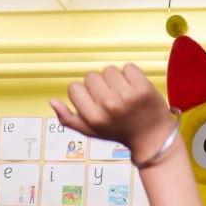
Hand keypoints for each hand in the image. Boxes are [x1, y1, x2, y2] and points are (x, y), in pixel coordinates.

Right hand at [49, 64, 172, 162]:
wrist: (153, 139)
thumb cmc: (120, 132)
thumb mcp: (92, 132)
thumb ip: (69, 119)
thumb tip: (52, 101)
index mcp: (94, 117)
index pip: (74, 88)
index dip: (84, 93)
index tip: (95, 102)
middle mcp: (109, 105)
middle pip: (91, 76)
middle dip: (100, 85)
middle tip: (112, 100)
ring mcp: (127, 96)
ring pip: (109, 70)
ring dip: (115, 79)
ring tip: (124, 95)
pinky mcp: (143, 87)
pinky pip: (128, 67)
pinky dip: (131, 75)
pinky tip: (135, 90)